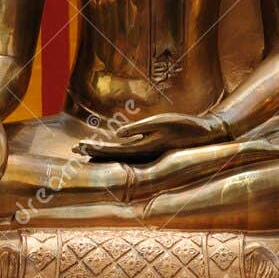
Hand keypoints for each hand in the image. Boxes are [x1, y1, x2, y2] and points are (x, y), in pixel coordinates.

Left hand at [76, 112, 227, 161]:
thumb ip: (139, 128)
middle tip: (75, 148)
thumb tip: (117, 135)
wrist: (204, 134)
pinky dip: (113, 150)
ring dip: (101, 152)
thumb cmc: (184, 125)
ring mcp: (147, 154)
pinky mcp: (150, 149)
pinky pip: (126, 152)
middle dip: (94, 151)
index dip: (96, 149)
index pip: (113, 151)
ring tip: (84, 148)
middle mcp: (143, 155)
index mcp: (144, 149)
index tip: (81, 145)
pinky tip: (105, 147)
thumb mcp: (162, 121)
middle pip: (112, 156)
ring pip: (118, 155)